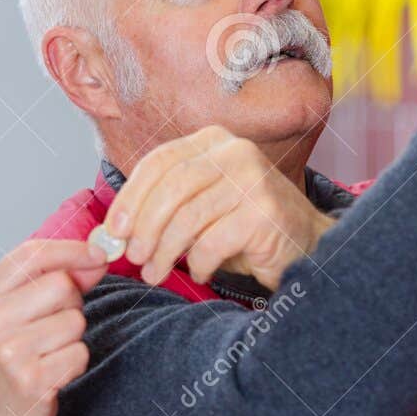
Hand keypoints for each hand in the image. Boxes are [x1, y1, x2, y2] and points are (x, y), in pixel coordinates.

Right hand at [0, 239, 106, 415]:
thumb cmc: (10, 360)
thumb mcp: (16, 312)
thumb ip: (53, 279)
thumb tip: (97, 257)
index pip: (31, 254)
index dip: (72, 249)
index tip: (98, 253)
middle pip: (62, 286)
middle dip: (72, 303)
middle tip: (52, 326)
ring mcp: (9, 352)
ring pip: (75, 321)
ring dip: (73, 337)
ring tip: (48, 352)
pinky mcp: (31, 381)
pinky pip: (79, 354)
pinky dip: (74, 363)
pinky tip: (52, 373)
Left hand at [104, 126, 334, 289]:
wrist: (306, 245)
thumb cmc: (243, 227)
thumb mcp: (200, 206)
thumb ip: (162, 207)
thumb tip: (110, 233)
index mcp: (213, 141)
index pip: (158, 162)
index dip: (130, 198)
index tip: (113, 231)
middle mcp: (235, 152)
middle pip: (170, 187)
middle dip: (142, 227)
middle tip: (132, 258)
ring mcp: (253, 180)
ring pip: (187, 217)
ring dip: (164, 252)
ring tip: (154, 274)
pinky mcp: (265, 212)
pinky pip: (212, 242)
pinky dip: (197, 264)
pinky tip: (200, 273)